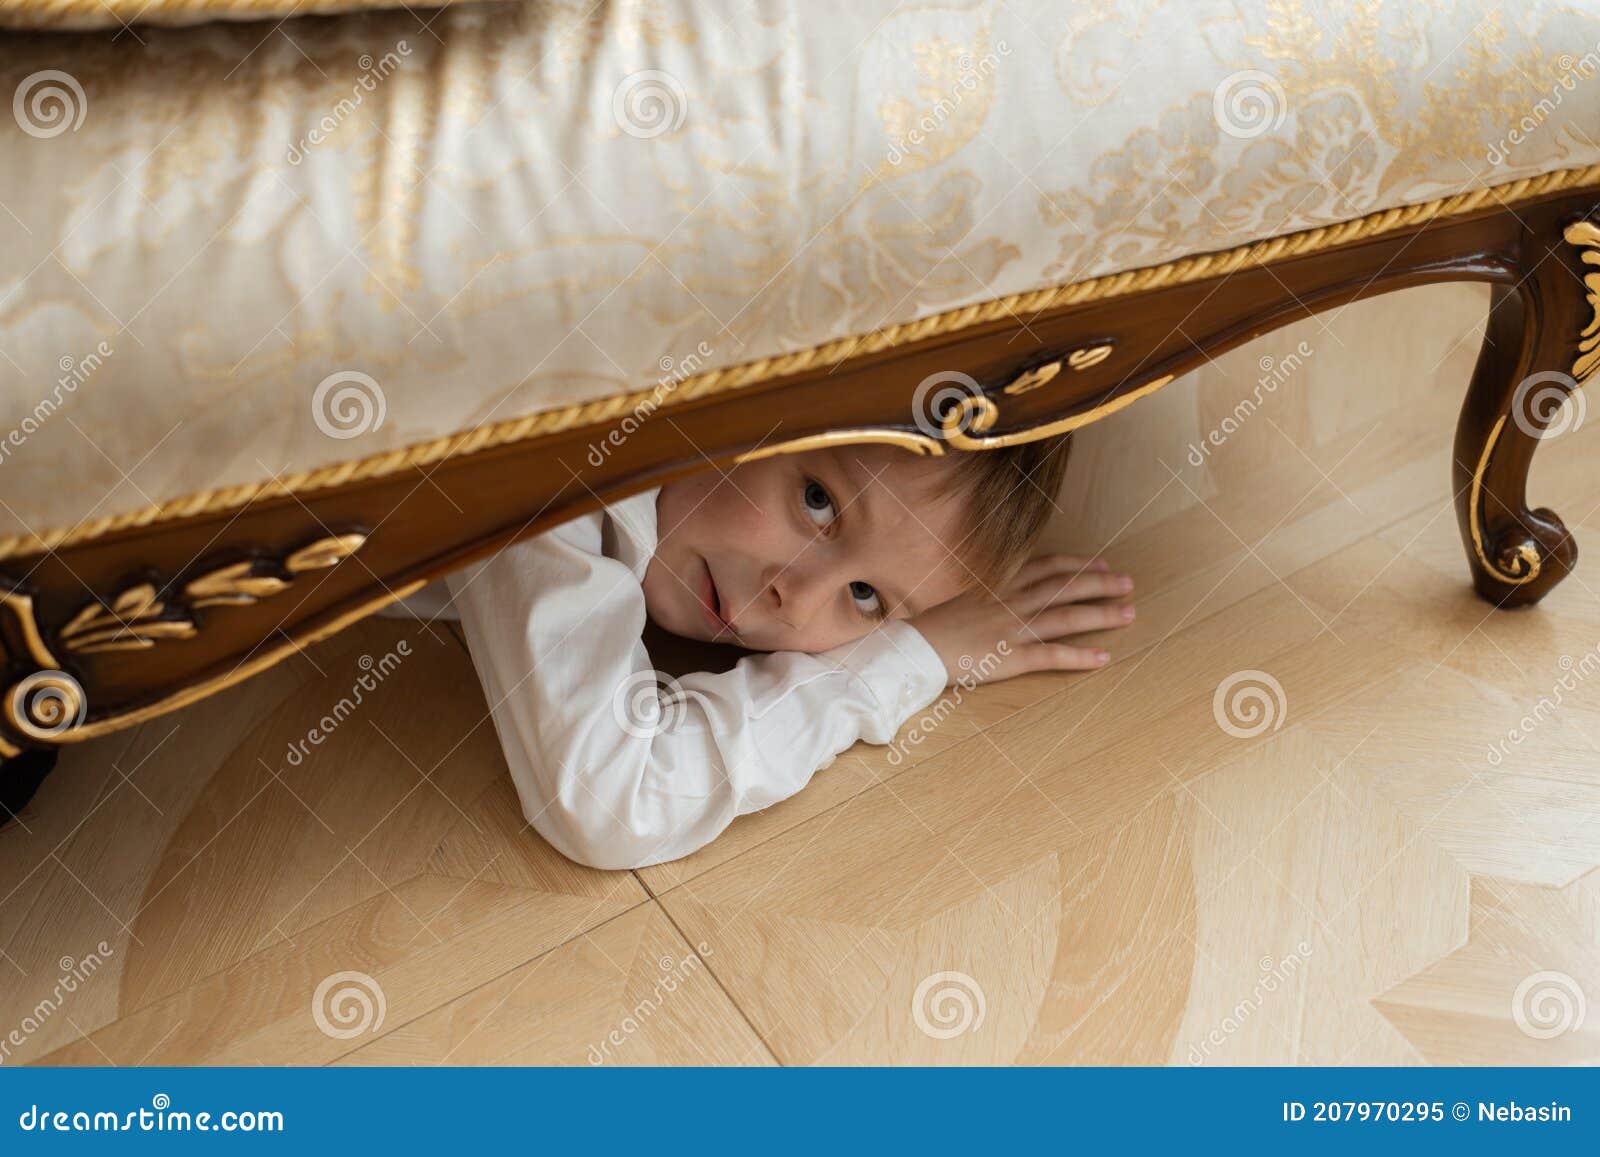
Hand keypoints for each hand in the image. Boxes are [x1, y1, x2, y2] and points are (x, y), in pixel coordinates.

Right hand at [907, 554, 1133, 684]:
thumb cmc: (934, 627)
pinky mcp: (1012, 657)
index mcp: (1000, 586)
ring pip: (1067, 617)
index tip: (1101, 562)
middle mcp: (1012, 602)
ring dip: (1101, 614)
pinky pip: (1053, 656)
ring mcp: (1014, 629)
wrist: (914, 648)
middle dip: (1100, 583)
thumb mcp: (965, 600)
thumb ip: (991, 595)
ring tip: (1129, 613)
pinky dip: (1080, 656)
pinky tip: (1103, 658)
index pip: (1047, 567)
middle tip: (1128, 583)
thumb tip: (1006, 593)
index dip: (1077, 564)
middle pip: (1065, 587)